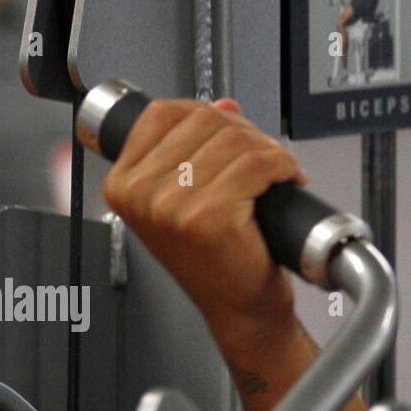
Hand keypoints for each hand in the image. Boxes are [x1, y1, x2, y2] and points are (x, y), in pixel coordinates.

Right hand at [102, 98, 308, 345]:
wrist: (238, 304)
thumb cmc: (215, 255)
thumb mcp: (188, 195)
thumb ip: (197, 146)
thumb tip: (223, 107)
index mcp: (125, 182)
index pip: (163, 113)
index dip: (207, 113)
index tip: (229, 129)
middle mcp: (140, 193)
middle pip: (204, 120)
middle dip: (244, 131)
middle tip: (262, 155)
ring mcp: (171, 205)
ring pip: (235, 139)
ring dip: (268, 150)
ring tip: (275, 170)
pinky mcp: (208, 217)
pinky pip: (258, 165)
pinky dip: (282, 166)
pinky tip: (285, 180)